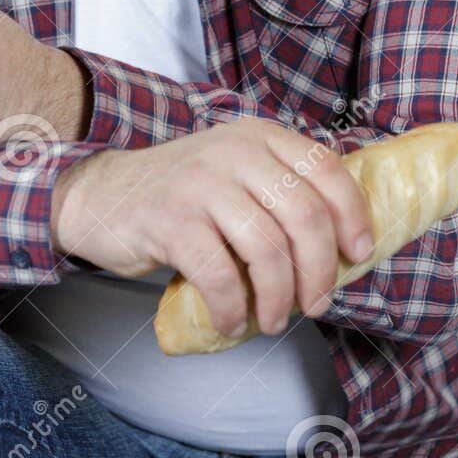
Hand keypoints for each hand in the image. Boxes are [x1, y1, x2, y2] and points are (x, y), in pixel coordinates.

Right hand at [50, 116, 373, 337]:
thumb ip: (276, 189)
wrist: (98, 195)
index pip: (326, 168)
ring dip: (279, 299)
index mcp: (258, 137)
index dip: (352, 214)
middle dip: (320, 271)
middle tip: (316, 304)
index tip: (359, 252)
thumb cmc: (178, 195)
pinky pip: (220, 276)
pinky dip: (233, 308)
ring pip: (268, 251)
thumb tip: (339, 246)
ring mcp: (201, 184)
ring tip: (272, 321)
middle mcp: (234, 152)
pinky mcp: (171, 222)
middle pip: (305, 216)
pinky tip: (232, 320)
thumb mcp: (232, 172)